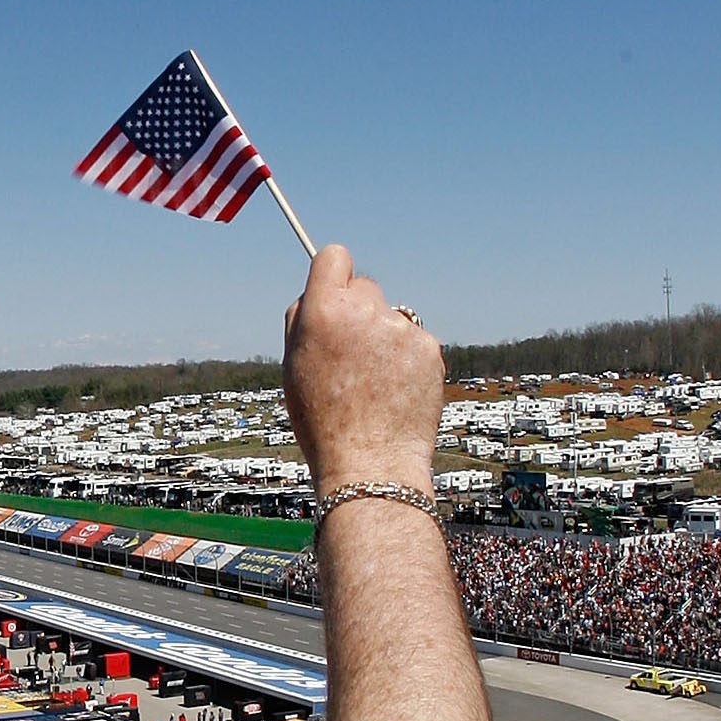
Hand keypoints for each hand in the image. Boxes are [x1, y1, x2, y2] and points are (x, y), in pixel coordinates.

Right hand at [282, 244, 445, 498]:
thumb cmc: (322, 421)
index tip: (335, 289)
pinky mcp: (429, 348)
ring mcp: (401, 329)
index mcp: (323, 311)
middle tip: (352, 352)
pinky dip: (406, 359)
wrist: (370, 463)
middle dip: (359, 310)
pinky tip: (395, 390)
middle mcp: (365, 311)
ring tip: (374, 382)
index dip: (334, 272)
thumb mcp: (292, 368)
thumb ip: (302, 322)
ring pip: (392, 317)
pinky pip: (414, 340)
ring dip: (383, 337)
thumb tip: (315, 292)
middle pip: (365, 287)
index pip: (334, 256)